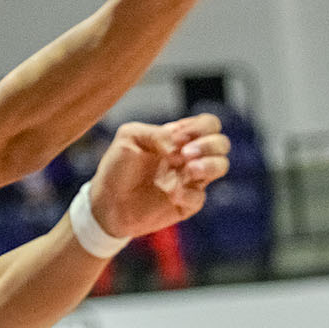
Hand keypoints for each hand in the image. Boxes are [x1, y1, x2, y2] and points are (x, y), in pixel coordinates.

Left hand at [87, 114, 230, 239]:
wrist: (106, 202)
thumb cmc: (117, 166)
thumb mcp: (130, 137)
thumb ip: (156, 134)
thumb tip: (180, 148)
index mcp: (178, 137)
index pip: (208, 124)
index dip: (201, 128)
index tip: (179, 137)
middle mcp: (189, 157)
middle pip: (221, 143)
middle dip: (210, 145)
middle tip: (185, 154)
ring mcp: (189, 180)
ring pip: (220, 166)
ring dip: (209, 165)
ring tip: (188, 170)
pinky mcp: (186, 203)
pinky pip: (200, 197)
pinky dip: (188, 194)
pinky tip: (172, 194)